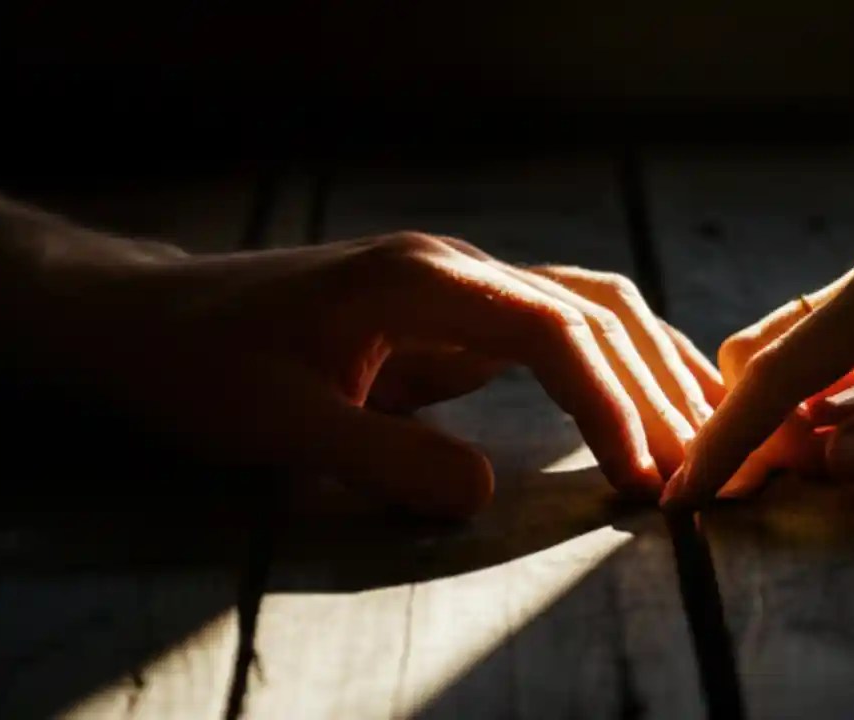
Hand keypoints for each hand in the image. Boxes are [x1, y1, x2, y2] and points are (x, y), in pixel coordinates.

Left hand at [31, 232, 722, 516]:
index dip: (610, 403)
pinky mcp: (451, 314)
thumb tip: (482, 494)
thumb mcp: (280, 423)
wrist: (151, 322)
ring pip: (584, 307)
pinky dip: (609, 366)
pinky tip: (636, 404)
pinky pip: (553, 329)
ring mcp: (456, 286)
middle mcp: (453, 269)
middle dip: (652, 385)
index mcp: (420, 281)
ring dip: (645, 366)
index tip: (645, 473)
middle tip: (702, 463)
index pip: (552, 330)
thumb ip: (382, 457)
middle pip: (590, 308)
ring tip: (698, 430)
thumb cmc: (204, 367)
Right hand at [661, 234, 853, 508]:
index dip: (728, 437)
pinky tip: (836, 451)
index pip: (778, 369)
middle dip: (749, 428)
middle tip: (754, 498)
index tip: (685, 492)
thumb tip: (826, 462)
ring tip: (810, 477)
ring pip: (789, 365)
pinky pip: (828, 374)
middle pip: (764, 357)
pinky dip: (817, 417)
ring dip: (784, 426)